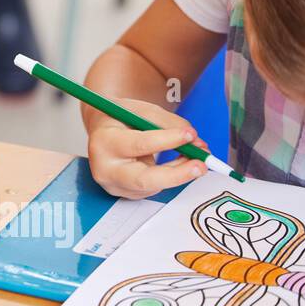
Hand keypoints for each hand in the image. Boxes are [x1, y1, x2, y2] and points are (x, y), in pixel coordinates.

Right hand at [86, 99, 208, 198]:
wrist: (102, 131)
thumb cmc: (121, 119)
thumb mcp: (142, 111)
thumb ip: (170, 124)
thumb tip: (198, 143)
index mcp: (104, 141)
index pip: (139, 144)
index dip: (167, 140)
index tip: (190, 134)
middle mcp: (105, 167)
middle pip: (143, 179)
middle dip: (176, 174)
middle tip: (201, 166)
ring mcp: (113, 185)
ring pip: (154, 185)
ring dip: (179, 172)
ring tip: (195, 158)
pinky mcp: (124, 194)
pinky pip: (154, 188)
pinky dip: (171, 177)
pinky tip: (177, 164)